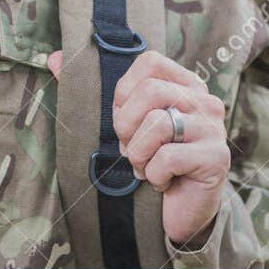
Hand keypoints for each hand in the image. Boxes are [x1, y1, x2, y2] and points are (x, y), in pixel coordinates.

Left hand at [48, 49, 229, 246]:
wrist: (179, 210)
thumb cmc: (149, 160)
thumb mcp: (122, 124)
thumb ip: (90, 91)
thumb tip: (52, 58)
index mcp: (185, 85)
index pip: (150, 62)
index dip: (125, 92)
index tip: (125, 120)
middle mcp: (204, 100)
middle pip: (150, 92)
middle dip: (127, 127)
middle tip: (132, 150)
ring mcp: (213, 128)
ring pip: (157, 124)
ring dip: (139, 155)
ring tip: (147, 167)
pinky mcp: (217, 157)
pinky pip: (167, 157)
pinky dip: (155, 176)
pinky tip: (163, 182)